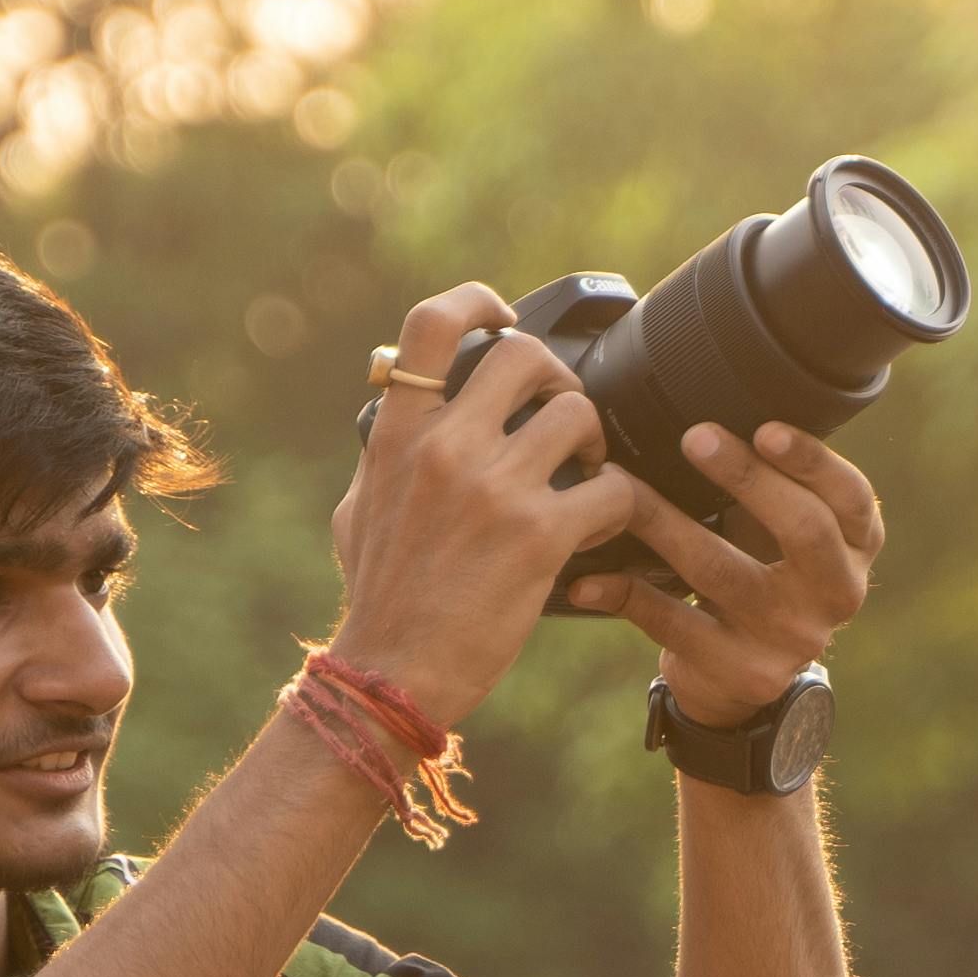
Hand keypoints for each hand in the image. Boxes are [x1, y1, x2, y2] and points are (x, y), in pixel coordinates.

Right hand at [322, 280, 610, 724]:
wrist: (393, 674)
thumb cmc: (380, 597)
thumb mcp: (357, 506)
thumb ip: (383, 450)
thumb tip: (389, 399)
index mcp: (397, 434)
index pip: (433, 324)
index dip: (480, 302)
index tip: (506, 318)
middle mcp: (445, 448)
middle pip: (525, 354)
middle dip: (556, 377)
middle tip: (560, 415)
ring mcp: (494, 489)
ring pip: (578, 414)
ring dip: (594, 440)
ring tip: (585, 473)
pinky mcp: (540, 536)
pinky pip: (612, 489)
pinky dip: (620, 504)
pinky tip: (601, 526)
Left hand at [566, 420, 883, 720]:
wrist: (748, 678)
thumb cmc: (764, 572)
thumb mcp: (787, 531)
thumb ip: (776, 479)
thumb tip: (713, 395)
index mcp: (856, 546)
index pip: (851, 498)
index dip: (812, 462)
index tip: (765, 428)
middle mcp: (835, 592)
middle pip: (804, 531)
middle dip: (747, 478)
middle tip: (695, 438)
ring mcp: (789, 638)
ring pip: (722, 572)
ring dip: (665, 524)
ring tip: (619, 489)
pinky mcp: (738, 671)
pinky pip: (674, 625)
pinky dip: (624, 595)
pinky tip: (587, 578)